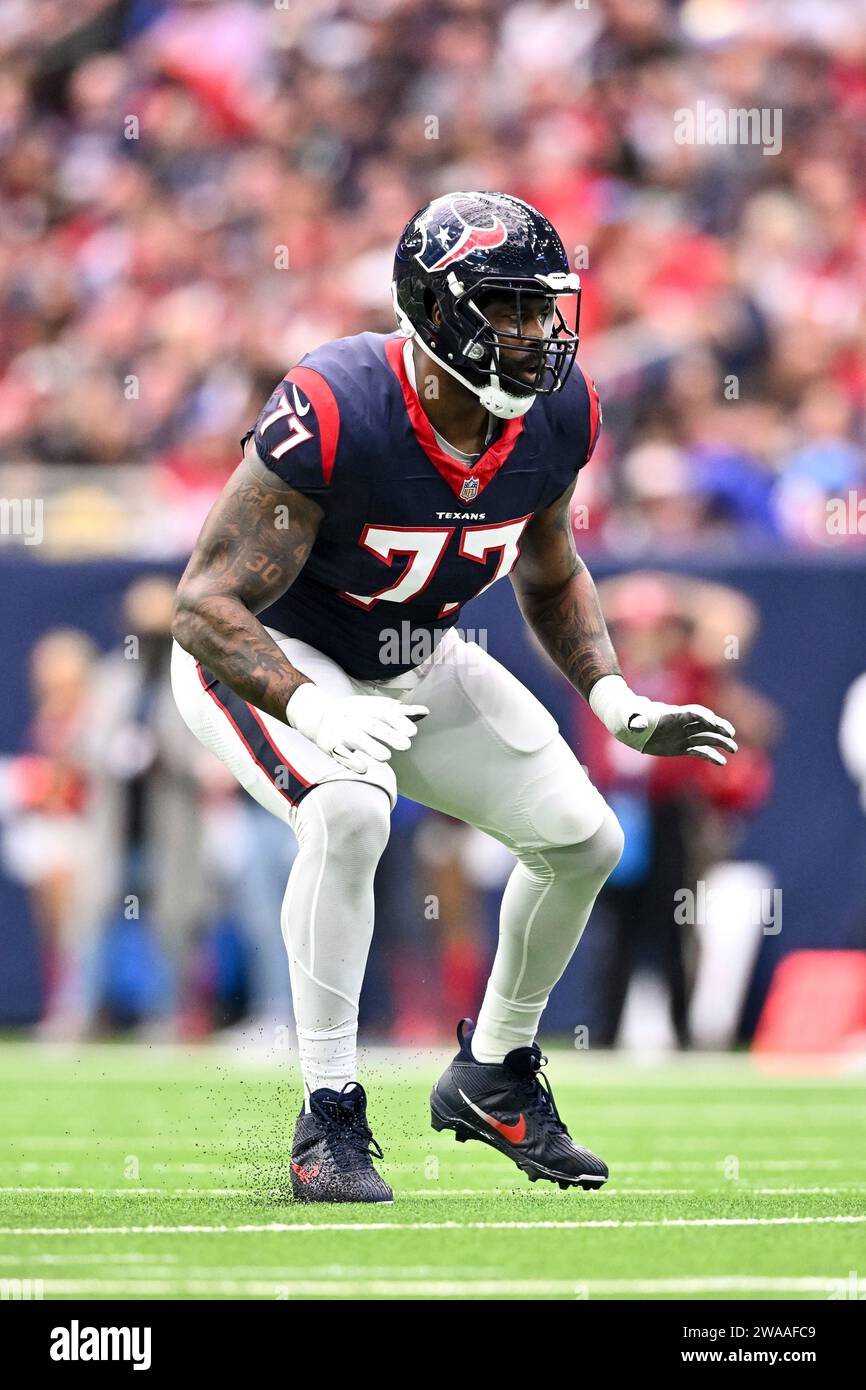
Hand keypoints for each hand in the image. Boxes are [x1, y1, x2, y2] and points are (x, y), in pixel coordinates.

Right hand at [286, 683, 428, 773]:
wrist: (321, 716)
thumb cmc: (357, 713)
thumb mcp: (377, 708)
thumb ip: (401, 713)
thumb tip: (426, 711)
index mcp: (368, 708)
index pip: (384, 713)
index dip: (398, 722)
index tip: (412, 732)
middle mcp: (355, 718)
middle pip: (372, 726)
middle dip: (389, 735)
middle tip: (406, 745)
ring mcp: (342, 732)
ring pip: (357, 739)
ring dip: (371, 747)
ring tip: (386, 757)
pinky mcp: (332, 746)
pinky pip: (340, 754)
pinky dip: (351, 761)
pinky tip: (363, 768)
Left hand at [589, 675, 736, 765]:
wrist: (628, 724)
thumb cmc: (628, 717)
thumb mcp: (630, 718)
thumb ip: (636, 720)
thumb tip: (636, 725)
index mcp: (672, 714)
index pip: (692, 713)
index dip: (703, 716)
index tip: (713, 722)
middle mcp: (681, 724)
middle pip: (705, 723)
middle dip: (719, 727)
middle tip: (731, 734)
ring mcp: (683, 736)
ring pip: (706, 737)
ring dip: (720, 742)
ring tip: (734, 749)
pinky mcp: (681, 747)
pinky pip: (699, 751)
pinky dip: (711, 756)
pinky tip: (722, 762)